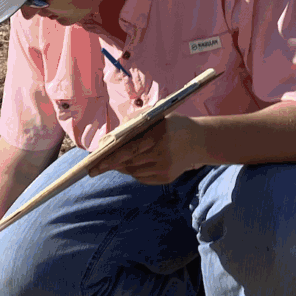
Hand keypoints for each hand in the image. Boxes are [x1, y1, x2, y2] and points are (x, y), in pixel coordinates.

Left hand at [89, 115, 206, 184]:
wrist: (199, 140)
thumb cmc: (173, 125)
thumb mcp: (157, 116)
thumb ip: (135, 121)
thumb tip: (112, 135)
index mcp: (158, 135)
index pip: (129, 150)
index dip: (111, 158)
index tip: (95, 164)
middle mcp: (162, 153)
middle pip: (130, 163)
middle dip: (112, 165)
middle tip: (96, 167)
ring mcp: (165, 168)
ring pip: (134, 172)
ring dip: (122, 168)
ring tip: (113, 164)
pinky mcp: (167, 178)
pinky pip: (143, 178)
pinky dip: (134, 172)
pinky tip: (130, 166)